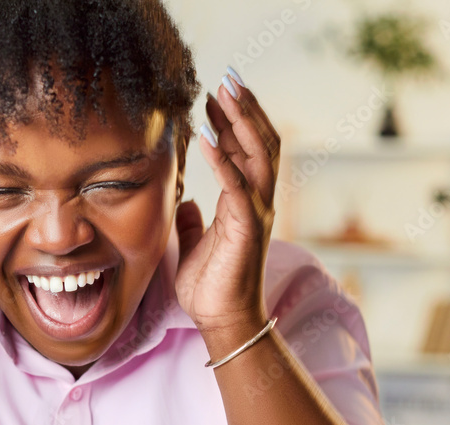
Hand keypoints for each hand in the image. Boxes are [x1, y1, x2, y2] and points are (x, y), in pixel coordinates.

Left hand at [175, 69, 280, 337]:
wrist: (221, 320)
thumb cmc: (210, 286)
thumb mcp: (194, 245)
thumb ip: (194, 222)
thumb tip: (188, 203)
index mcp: (244, 203)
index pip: (245, 151)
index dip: (232, 121)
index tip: (214, 96)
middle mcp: (257, 202)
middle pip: (261, 142)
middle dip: (244, 108)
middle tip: (228, 78)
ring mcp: (257, 212)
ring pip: (259, 154)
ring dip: (241, 121)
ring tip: (225, 92)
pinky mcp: (248, 228)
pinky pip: (237, 185)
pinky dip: (224, 159)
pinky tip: (209, 137)